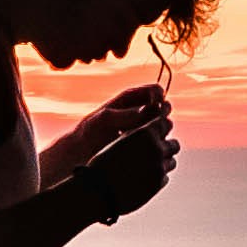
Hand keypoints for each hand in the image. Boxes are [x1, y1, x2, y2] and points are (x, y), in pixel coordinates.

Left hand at [46, 82, 171, 183]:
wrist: (81, 155)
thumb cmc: (89, 133)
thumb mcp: (104, 120)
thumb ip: (126, 113)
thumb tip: (149, 110)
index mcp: (131, 99)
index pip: (156, 91)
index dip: (159, 97)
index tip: (156, 107)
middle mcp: (140, 113)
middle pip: (164, 110)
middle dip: (161, 117)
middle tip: (151, 127)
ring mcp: (144, 130)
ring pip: (165, 128)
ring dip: (159, 134)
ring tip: (144, 143)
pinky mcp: (145, 147)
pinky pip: (161, 145)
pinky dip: (157, 147)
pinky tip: (145, 153)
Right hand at [77, 115, 177, 222]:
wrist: (97, 190)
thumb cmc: (102, 164)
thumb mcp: (118, 142)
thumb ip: (136, 137)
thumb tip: (152, 133)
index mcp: (145, 133)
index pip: (166, 124)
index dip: (162, 128)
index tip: (157, 133)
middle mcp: (155, 149)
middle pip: (174, 145)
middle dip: (166, 147)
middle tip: (155, 151)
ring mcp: (158, 168)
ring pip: (171, 162)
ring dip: (163, 162)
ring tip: (148, 166)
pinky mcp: (157, 185)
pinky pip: (164, 178)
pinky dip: (157, 177)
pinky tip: (143, 178)